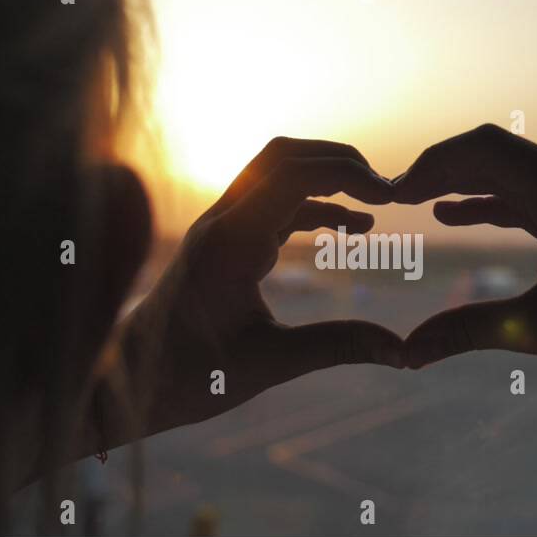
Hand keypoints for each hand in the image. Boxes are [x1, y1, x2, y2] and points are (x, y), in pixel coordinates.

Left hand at [121, 138, 404, 436]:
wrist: (132, 380)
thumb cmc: (191, 376)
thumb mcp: (270, 364)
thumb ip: (338, 347)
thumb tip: (403, 352)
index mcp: (231, 241)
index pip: (293, 173)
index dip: (346, 174)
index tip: (388, 201)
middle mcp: (223, 222)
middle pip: (284, 156)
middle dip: (338, 162)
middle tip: (384, 191)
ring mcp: (222, 228)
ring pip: (278, 175)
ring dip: (326, 180)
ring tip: (376, 206)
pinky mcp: (226, 242)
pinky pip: (275, 206)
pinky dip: (314, 207)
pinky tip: (349, 228)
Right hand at [395, 124, 536, 384]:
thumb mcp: (536, 327)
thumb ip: (465, 330)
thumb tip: (405, 354)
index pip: (486, 149)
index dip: (434, 164)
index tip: (395, 193)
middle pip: (496, 155)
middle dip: (443, 171)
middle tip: (395, 197)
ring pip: (512, 175)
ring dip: (464, 185)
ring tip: (415, 201)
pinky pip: (529, 199)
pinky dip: (490, 205)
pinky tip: (455, 217)